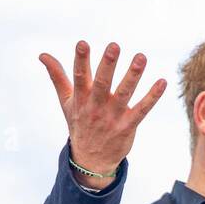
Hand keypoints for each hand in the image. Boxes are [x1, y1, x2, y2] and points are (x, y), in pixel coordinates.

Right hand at [40, 41, 167, 188]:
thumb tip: (42, 54)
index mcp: (80, 99)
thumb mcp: (66, 102)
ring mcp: (112, 117)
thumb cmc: (79, 124)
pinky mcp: (127, 126)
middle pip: (101, 83)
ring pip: (123, 94)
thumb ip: (57, 76)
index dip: (81, 60)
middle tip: (114, 46)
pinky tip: (162, 82)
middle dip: (107, 65)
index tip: (82, 43)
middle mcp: (96, 107)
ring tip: (141, 57)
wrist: (91, 160)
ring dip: (132, 76)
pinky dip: (152, 97)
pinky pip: (142, 110)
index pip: (79, 76)